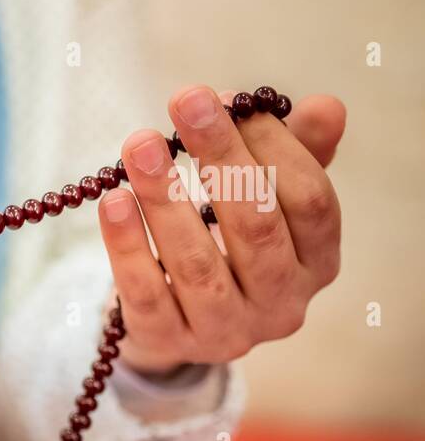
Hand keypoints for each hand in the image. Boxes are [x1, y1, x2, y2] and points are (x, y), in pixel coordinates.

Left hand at [98, 85, 345, 375]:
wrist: (178, 321)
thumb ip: (295, 154)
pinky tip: (112, 201)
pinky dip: (127, 245)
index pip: (310, 201)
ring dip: (165, 199)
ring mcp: (225, 331)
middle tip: (186, 101)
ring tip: (140, 145)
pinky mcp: (169, 341)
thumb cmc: (230, 244)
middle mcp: (281, 304)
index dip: (276, 146)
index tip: (232, 99)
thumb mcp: (267, 200)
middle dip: (220, 158)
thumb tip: (327, 106)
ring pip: (197, 264)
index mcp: (317, 263)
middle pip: (256, 228)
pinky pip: (146, 291)